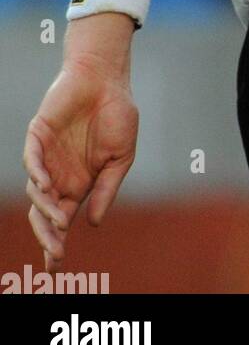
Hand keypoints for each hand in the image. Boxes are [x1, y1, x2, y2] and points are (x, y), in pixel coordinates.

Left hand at [24, 53, 137, 266]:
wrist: (108, 78)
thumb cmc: (118, 114)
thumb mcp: (121, 157)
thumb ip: (107, 188)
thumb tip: (93, 223)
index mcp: (79, 182)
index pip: (62, 218)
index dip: (56, 241)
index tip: (55, 266)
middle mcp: (59, 174)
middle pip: (44, 212)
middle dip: (47, 235)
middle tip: (55, 253)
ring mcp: (47, 156)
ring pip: (37, 192)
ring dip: (46, 210)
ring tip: (59, 221)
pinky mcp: (38, 135)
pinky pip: (31, 160)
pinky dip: (37, 176)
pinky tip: (47, 187)